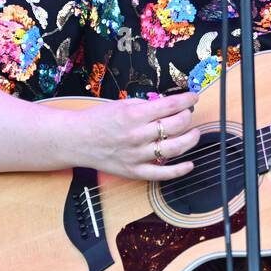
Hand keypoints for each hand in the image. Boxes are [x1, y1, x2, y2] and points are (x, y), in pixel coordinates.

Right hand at [71, 90, 202, 179]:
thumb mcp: (121, 105)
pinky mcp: (134, 171)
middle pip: (176, 125)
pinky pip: (162, 174)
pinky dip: (179, 170)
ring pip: (174, 148)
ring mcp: (137, 155)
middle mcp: (137, 135)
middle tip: (188, 113)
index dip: (187, 100)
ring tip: (194, 133)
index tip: (193, 97)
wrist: (76, 140)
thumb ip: (145, 106)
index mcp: (133, 115)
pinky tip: (189, 164)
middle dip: (188, 116)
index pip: (170, 106)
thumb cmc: (98, 120)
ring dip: (190, 139)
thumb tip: (169, 106)